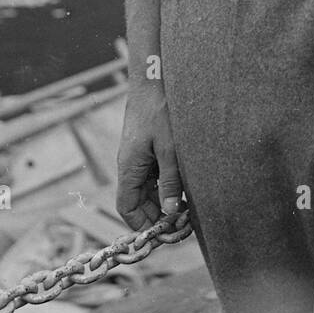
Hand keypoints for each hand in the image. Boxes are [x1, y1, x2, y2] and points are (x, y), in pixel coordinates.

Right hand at [116, 83, 183, 230]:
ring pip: (146, 189)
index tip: (162, 234)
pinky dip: (165, 184)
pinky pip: (153, 174)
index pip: (127, 208)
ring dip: (162, 200)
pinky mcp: (147, 147)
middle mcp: (130, 165)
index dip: (141, 225)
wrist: (154, 78)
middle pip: (137, 201)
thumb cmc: (160, 110)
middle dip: (156, 215)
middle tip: (181, 223)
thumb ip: (170, 181)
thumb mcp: (170, 149)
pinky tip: (184, 186)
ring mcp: (138, 156)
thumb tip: (169, 212)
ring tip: (187, 207)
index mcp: (129, 167)